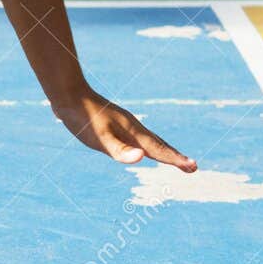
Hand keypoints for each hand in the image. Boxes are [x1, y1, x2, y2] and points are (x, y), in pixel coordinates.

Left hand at [51, 86, 196, 172]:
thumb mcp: (99, 137)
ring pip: (150, 140)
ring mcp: (124, 126)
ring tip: (173, 158)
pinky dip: (147, 145)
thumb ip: (119, 150)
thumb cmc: (83, 118)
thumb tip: (141, 157)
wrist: (69, 96)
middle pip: (159, 144)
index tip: (194, 167)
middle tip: (192, 167)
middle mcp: (133, 128)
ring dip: (163, 150)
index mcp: (133, 132)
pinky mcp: (114, 125)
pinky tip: (140, 148)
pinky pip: (138, 138)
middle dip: (175, 156)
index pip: (159, 150)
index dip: (175, 160)